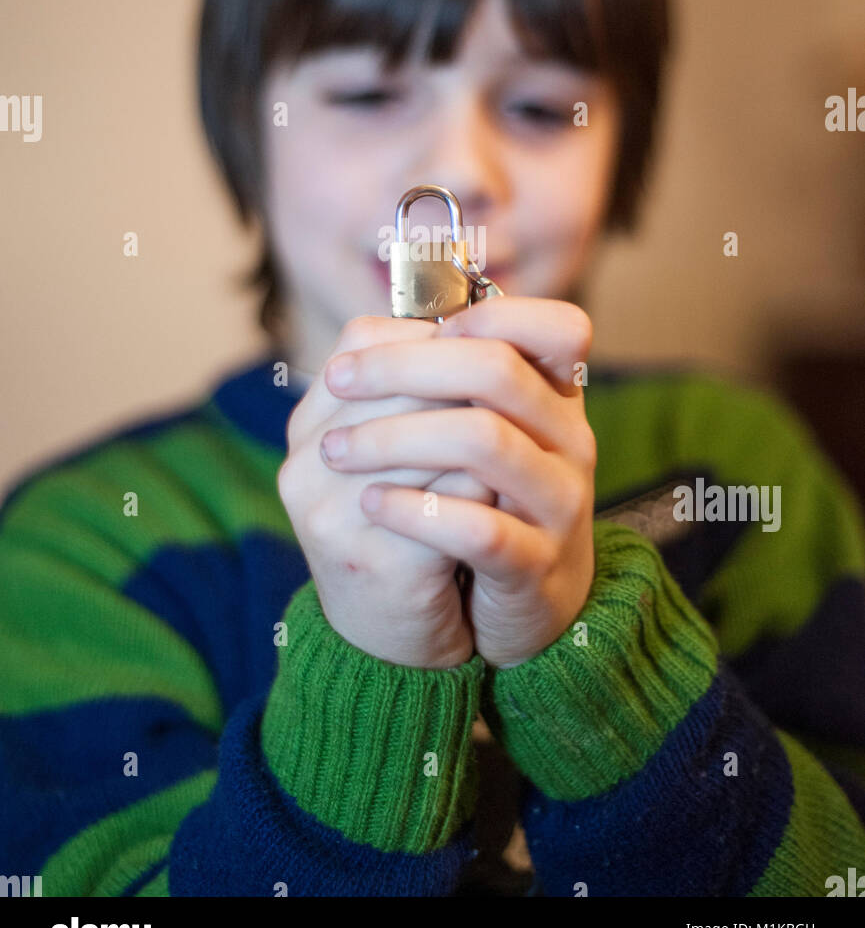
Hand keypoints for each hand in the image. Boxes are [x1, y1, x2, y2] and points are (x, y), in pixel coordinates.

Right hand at [277, 315, 494, 669]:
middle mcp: (306, 463)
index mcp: (308, 425)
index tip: (491, 342)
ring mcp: (331, 516)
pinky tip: (504, 495)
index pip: (366, 339)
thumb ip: (420, 389)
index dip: (439, 336)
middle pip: (403, 382)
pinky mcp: (373, 565)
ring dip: (484, 433)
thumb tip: (481, 312)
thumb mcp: (404, 453)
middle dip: (469, 380)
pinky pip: (448, 509)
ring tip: (516, 437)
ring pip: (431, 438)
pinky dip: (485, 496)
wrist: (395, 645)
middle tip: (519, 383)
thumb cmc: (412, 533)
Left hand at [319, 298, 595, 667]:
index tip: (406, 332)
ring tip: (337, 449)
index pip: (555, 327)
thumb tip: (370, 335)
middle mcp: (571, 441)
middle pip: (496, 369)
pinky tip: (371, 502)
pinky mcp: (536, 566)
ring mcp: (560, 504)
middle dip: (402, 366)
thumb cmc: (488, 505)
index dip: (486, 315)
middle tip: (338, 379)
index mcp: (558, 398)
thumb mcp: (482, 435)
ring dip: (393, 436)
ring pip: (483, 440)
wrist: (523, 612)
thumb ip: (449, 383)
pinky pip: (478, 528)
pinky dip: (414, 509)